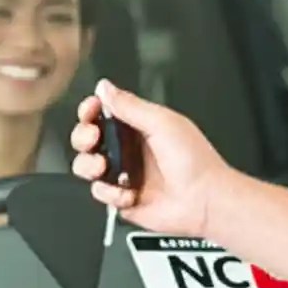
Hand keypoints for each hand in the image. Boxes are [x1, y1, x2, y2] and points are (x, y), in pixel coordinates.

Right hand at [70, 79, 229, 236]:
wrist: (204, 200)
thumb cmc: (195, 162)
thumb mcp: (162, 123)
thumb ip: (130, 105)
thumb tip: (105, 87)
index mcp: (140, 126)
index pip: (103, 112)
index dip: (91, 110)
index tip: (90, 110)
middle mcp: (130, 149)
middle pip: (87, 138)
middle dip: (83, 136)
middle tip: (94, 138)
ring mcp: (124, 174)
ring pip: (86, 166)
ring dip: (88, 165)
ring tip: (104, 167)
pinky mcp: (122, 198)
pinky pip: (100, 193)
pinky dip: (110, 193)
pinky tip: (127, 191)